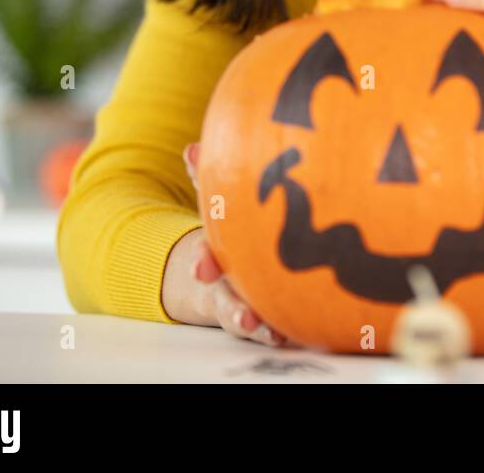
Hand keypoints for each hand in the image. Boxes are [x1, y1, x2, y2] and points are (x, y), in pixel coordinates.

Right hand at [159, 143, 287, 345]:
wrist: (232, 270)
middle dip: (232, 309)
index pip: (207, 258)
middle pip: (226, 300)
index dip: (204, 262)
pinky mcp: (270, 317)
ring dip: (255, 325)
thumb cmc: (230, 232)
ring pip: (249, 319)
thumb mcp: (219, 207)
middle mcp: (230, 286)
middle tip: (245, 319)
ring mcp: (248, 304)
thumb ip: (206, 179)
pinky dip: (279, 332)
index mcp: (217, 257)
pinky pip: (275, 328)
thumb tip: (192, 149)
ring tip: (266, 331)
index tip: (203, 269)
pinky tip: (291, 334)